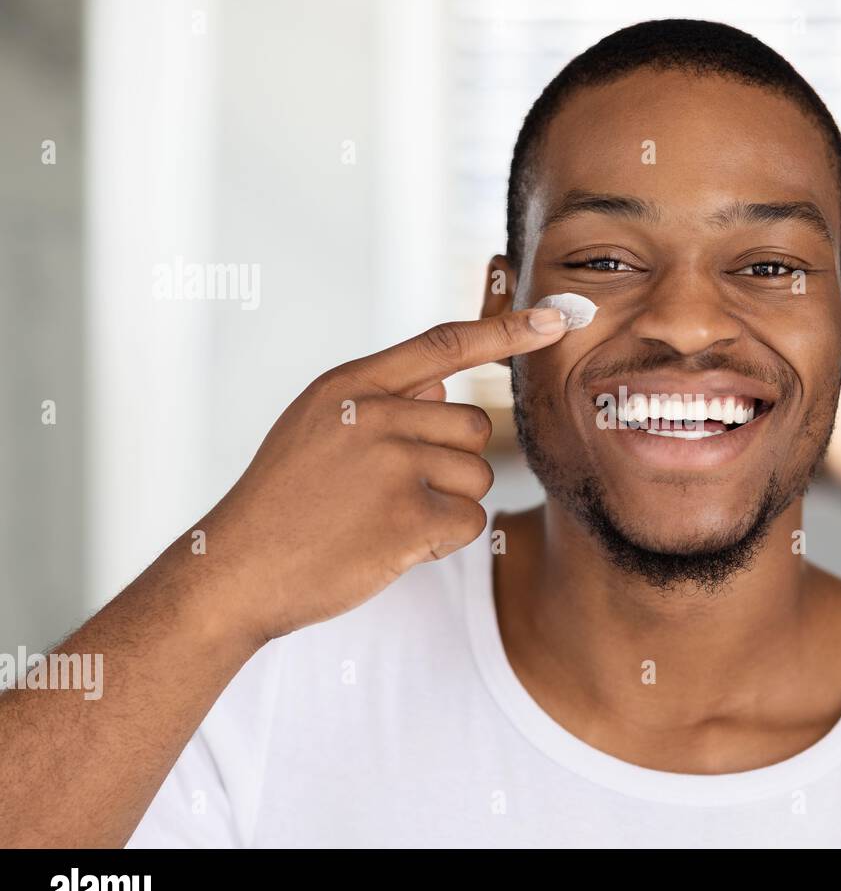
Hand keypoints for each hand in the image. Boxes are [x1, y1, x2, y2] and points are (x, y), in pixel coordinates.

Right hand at [179, 307, 568, 643]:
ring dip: (447, 505)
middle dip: (452, 463)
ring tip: (383, 519)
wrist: (236, 571)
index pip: (443, 344)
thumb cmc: (282, 502)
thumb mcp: (315, 428)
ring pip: (476, 476)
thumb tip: (446, 384)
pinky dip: (444, 541)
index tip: (554, 320)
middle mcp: (374, 415)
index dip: (505, 331)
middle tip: (394, 492)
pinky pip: (469, 522)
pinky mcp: (407, 518)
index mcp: (351, 386)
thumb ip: (381, 401)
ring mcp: (391, 464)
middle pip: (474, 426)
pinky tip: (394, 545)